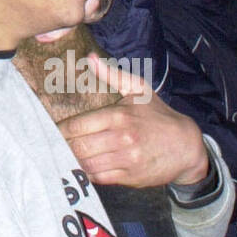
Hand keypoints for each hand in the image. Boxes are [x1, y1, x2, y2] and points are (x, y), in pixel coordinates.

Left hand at [58, 54, 207, 188]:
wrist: (188, 147)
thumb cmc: (160, 116)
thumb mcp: (139, 90)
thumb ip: (113, 75)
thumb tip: (91, 58)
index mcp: (119, 116)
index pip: (78, 125)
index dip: (60, 130)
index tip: (49, 130)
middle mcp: (122, 139)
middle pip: (79, 146)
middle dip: (62, 146)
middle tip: (48, 145)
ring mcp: (126, 160)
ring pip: (87, 163)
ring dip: (72, 161)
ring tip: (59, 156)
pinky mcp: (130, 177)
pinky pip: (99, 178)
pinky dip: (86, 173)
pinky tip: (78, 168)